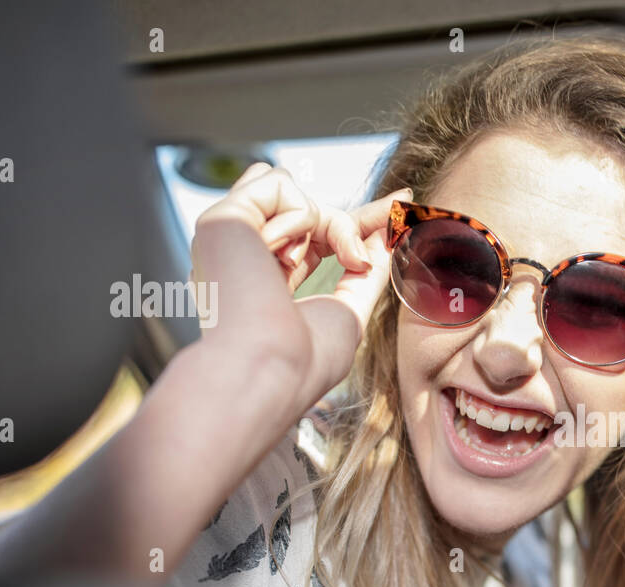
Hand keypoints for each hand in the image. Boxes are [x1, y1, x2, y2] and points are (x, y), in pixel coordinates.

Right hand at [188, 162, 410, 412]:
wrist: (272, 365)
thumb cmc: (307, 357)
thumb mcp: (350, 309)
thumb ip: (365, 269)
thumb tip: (385, 230)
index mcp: (266, 282)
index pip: (318, 237)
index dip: (360, 221)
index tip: (403, 197)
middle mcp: (243, 257)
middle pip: (310, 211)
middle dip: (350, 225)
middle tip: (358, 262)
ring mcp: (230, 238)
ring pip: (295, 192)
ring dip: (320, 227)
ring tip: (297, 268)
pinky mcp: (222, 217)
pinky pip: (278, 184)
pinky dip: (296, 217)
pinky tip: (278, 254)